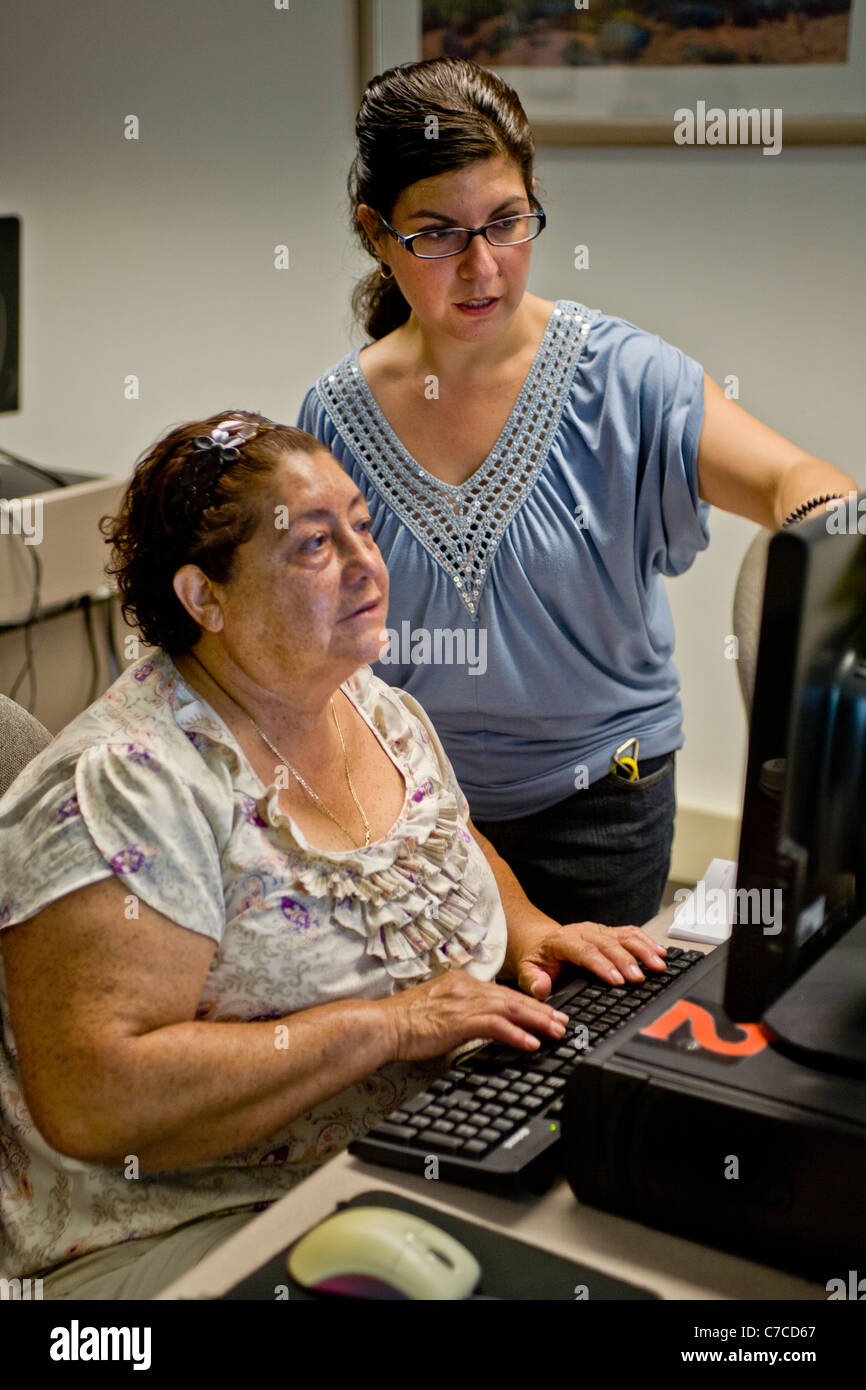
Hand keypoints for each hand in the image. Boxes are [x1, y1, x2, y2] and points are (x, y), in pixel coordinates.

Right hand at [376, 970, 569, 1063]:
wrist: (384, 1025)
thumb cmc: (405, 1022)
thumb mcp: (440, 1010)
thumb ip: (462, 1013)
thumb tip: (481, 1025)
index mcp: (462, 982)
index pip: (502, 992)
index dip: (527, 1003)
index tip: (545, 1012)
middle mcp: (467, 987)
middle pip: (513, 998)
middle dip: (541, 1011)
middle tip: (562, 1022)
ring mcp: (464, 1001)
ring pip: (511, 1008)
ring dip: (537, 1022)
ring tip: (556, 1032)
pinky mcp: (460, 1019)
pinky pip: (496, 1026)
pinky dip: (516, 1034)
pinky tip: (530, 1044)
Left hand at [513, 921, 667, 1000]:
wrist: (540, 941)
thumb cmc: (537, 959)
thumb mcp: (526, 971)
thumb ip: (532, 981)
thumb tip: (541, 988)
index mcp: (562, 941)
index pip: (584, 951)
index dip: (601, 964)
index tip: (616, 979)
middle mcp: (583, 931)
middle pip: (608, 943)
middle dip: (626, 960)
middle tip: (639, 978)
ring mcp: (598, 930)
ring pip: (623, 936)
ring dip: (643, 950)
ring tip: (658, 965)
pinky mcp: (610, 932)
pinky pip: (631, 933)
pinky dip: (647, 942)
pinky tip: (660, 953)